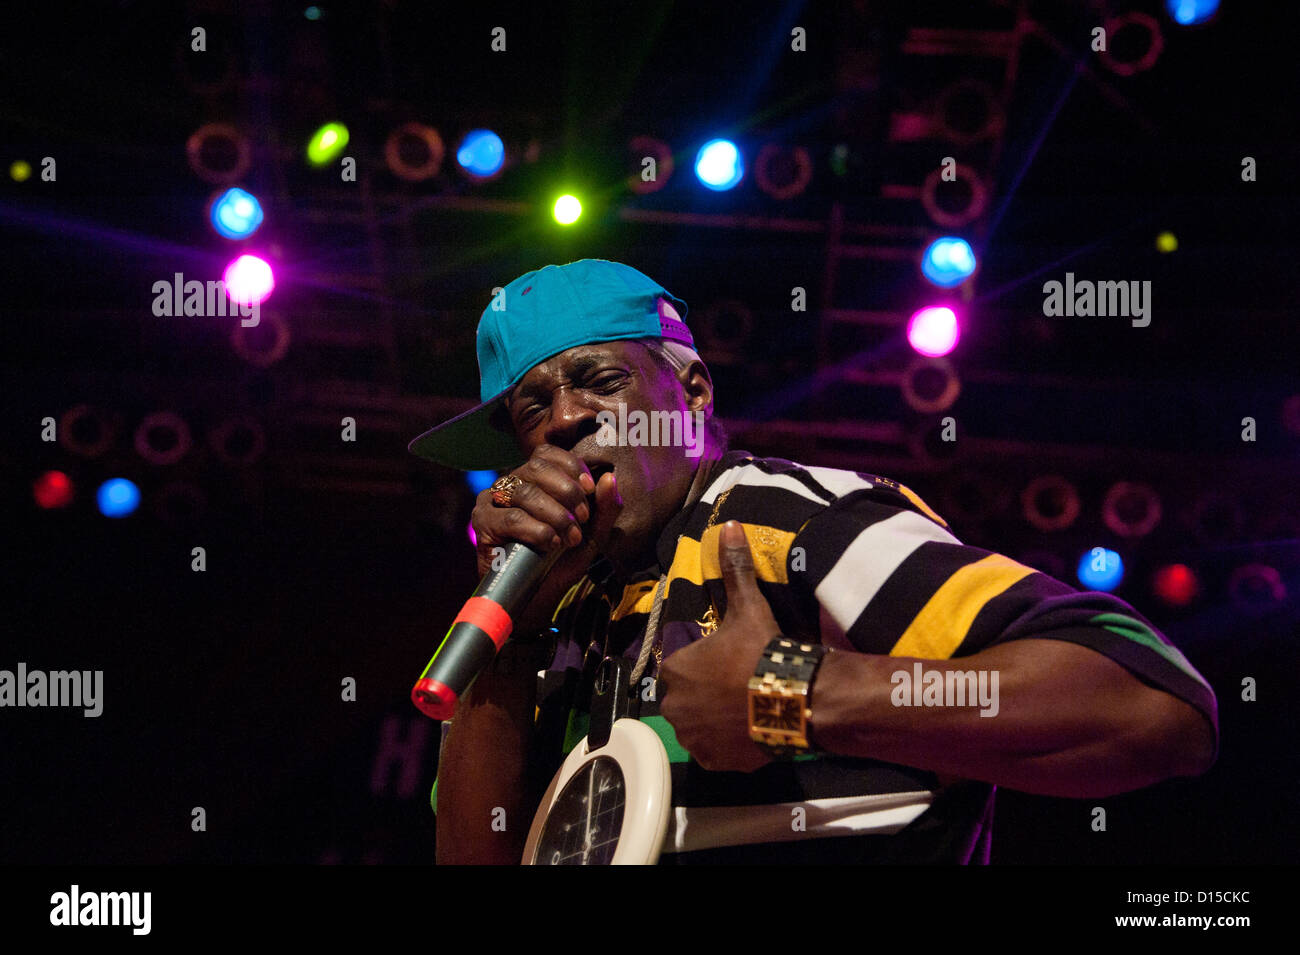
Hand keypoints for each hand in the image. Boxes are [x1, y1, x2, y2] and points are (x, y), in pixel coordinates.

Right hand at [470, 444, 623, 635]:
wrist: (535, 602)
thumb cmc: (560, 565)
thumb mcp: (591, 536)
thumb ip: (604, 508)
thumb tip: (610, 478)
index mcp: (533, 480)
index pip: (548, 454)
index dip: (571, 466)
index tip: (590, 490)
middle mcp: (510, 485)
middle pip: (537, 467)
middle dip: (567, 492)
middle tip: (581, 519)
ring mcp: (492, 501)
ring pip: (526, 493)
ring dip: (556, 515)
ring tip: (569, 538)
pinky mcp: (482, 524)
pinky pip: (512, 518)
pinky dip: (538, 531)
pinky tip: (550, 545)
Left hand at [658, 521, 779, 771]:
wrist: (792, 700)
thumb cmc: (761, 651)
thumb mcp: (747, 606)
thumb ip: (734, 568)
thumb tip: (729, 524)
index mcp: (674, 669)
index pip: (680, 666)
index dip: (704, 663)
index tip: (728, 662)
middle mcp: (673, 707)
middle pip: (685, 698)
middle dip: (704, 693)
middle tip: (737, 685)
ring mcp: (692, 738)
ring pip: (697, 726)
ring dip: (712, 720)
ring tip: (743, 709)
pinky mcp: (712, 762)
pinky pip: (713, 752)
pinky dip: (726, 745)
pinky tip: (747, 730)